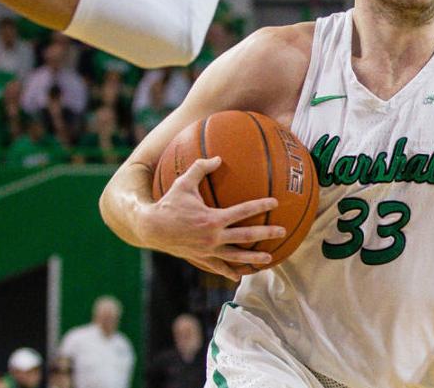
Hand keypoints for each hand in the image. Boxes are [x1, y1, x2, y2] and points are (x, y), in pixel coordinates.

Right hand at [140, 156, 284, 281]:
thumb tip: (218, 157)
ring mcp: (208, 250)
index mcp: (213, 218)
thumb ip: (201, 168)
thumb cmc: (168, 203)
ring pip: (236, 256)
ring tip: (270, 259)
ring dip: (253, 258)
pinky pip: (218, 267)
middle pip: (246, 236)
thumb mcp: (183, 183)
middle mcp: (213, 236)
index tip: (275, 202)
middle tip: (282, 231)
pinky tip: (239, 276)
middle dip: (266, 233)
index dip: (260, 206)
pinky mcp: (200, 258)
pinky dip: (229, 272)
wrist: (150, 228)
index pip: (243, 211)